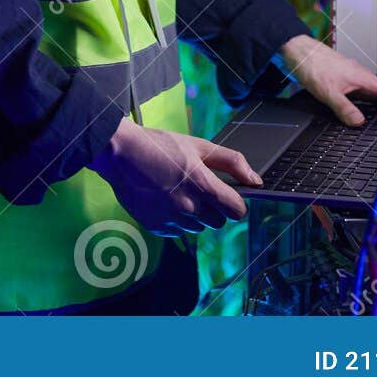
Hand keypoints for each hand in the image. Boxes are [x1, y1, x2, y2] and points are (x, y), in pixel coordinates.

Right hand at [89, 118, 260, 236]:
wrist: (121, 153)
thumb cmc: (160, 146)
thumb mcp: (199, 145)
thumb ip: (232, 162)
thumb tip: (255, 180)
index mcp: (203, 185)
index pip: (237, 211)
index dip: (234, 203)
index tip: (227, 195)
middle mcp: (189, 207)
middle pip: (218, 222)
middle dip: (213, 208)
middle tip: (196, 188)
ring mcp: (172, 219)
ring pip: (197, 227)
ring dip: (193, 214)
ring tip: (176, 191)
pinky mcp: (157, 227)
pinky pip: (177, 231)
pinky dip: (174, 219)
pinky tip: (163, 199)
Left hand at [278, 34, 376, 125]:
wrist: (300, 51)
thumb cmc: (313, 66)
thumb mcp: (328, 92)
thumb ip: (344, 108)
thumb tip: (359, 122)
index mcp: (364, 79)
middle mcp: (363, 76)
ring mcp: (356, 76)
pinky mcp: (348, 77)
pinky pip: (367, 89)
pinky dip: (374, 97)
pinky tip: (373, 104)